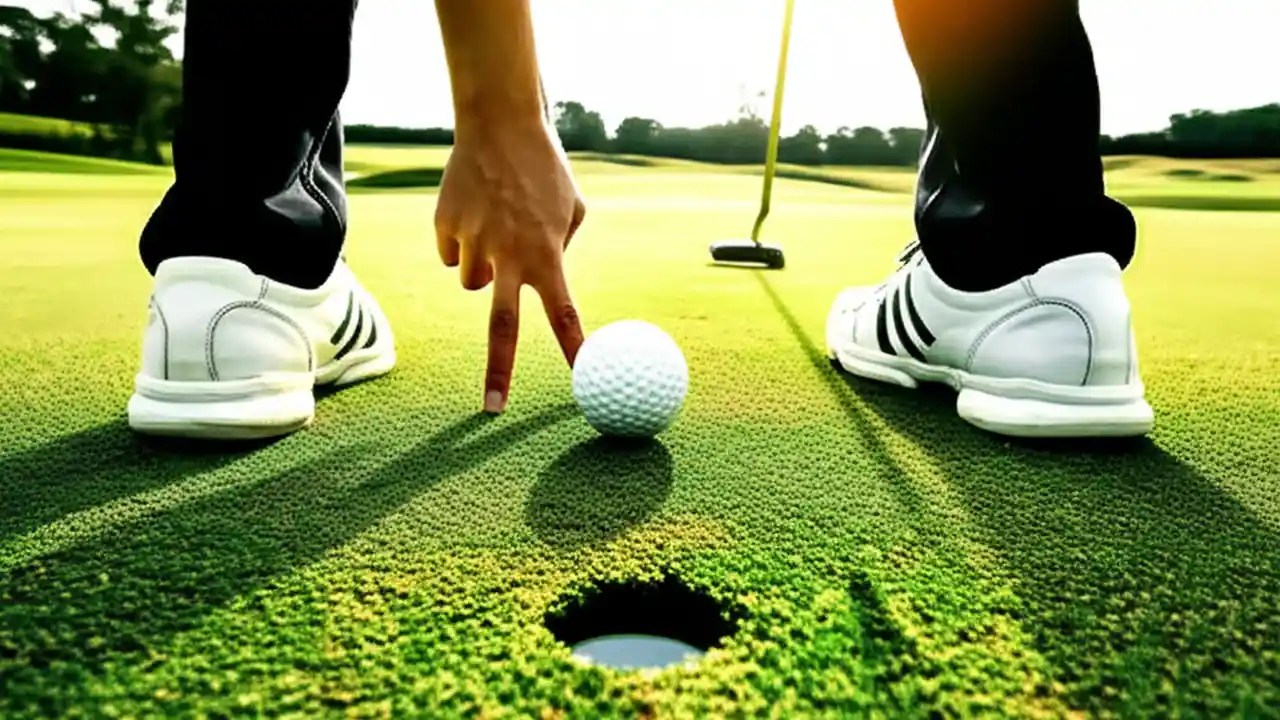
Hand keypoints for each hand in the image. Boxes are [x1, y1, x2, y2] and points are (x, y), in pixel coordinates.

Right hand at [434, 118, 586, 413]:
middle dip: (497, 373)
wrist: (499, 124)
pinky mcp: (444, 227)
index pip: (564, 312)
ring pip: (473, 282)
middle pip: (501, 328)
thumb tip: (548, 283)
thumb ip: (561, 251)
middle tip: (493, 410)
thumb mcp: (572, 210)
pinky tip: (473, 210)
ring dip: (484, 267)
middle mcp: (509, 255)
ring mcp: (472, 242)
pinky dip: (461, 241)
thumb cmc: (544, 169)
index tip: (585, 379)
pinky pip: (451, 254)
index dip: (574, 348)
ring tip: (494, 224)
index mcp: (547, 253)